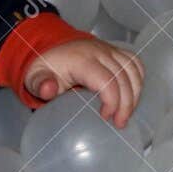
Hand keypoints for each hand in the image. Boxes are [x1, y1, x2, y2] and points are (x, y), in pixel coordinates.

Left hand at [23, 38, 144, 127]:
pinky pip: (134, 63)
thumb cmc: (45, 67)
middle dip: (126, 103)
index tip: (105, 117)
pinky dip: (137, 80)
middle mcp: (99, 51)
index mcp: (81, 60)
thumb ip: (41, 85)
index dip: (112, 101)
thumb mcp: (35, 78)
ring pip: (133, 70)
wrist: (49, 48)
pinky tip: (132, 96)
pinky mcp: (115, 51)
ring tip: (126, 113)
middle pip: (123, 77)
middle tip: (120, 123)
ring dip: (134, 94)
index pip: (106, 80)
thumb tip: (49, 89)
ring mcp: (109, 49)